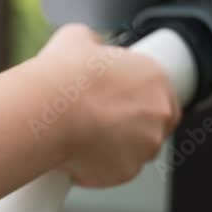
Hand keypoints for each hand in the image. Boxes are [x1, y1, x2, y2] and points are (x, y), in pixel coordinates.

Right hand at [33, 23, 181, 187]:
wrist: (47, 111)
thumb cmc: (62, 76)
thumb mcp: (77, 39)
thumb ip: (93, 43)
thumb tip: (89, 46)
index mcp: (154, 78)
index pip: (165, 96)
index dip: (142, 102)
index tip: (123, 105)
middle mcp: (159, 114)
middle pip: (154, 126)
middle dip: (132, 127)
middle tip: (101, 121)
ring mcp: (145, 146)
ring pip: (136, 151)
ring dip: (117, 147)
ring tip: (85, 136)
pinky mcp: (126, 172)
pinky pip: (116, 171)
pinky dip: (100, 166)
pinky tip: (78, 152)